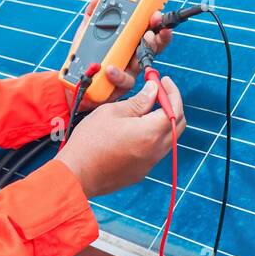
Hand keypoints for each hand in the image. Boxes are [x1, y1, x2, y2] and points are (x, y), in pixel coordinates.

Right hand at [56, 76, 184, 197]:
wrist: (76, 174)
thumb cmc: (90, 142)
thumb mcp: (112, 112)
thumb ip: (138, 101)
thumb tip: (153, 90)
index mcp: (149, 133)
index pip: (174, 109)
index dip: (171, 92)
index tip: (163, 81)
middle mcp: (155, 151)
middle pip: (178, 125)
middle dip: (173, 105)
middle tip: (159, 92)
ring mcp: (149, 164)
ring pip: (169, 139)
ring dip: (164, 121)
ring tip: (148, 108)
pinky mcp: (141, 172)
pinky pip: (156, 150)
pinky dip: (154, 135)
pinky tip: (138, 128)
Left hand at [76, 0, 173, 110]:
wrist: (76, 80)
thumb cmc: (86, 55)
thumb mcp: (87, 31)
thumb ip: (93, 13)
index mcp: (129, 39)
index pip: (147, 28)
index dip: (155, 21)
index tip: (157, 13)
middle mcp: (133, 54)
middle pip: (154, 44)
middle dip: (160, 36)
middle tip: (154, 28)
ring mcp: (130, 70)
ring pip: (145, 62)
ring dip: (146, 50)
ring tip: (144, 41)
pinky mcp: (122, 85)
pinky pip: (125, 79)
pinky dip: (118, 74)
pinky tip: (110, 69)